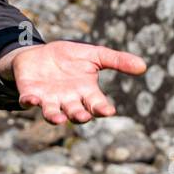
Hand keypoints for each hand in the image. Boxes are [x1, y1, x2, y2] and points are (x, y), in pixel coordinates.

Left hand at [0, 40, 146, 124]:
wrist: (39, 55)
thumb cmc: (69, 58)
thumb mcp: (95, 55)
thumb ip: (117, 61)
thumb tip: (144, 66)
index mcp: (86, 92)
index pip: (96, 104)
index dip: (102, 109)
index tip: (108, 111)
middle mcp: (68, 100)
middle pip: (75, 112)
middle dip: (79, 115)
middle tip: (83, 116)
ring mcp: (49, 99)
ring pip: (52, 113)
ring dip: (54, 117)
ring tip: (58, 118)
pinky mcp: (30, 93)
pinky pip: (29, 101)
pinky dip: (30, 102)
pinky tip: (32, 100)